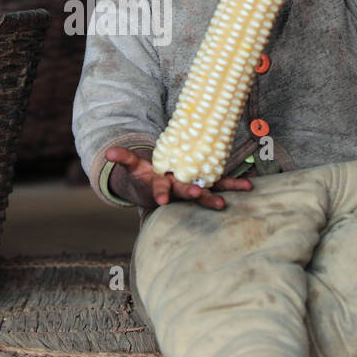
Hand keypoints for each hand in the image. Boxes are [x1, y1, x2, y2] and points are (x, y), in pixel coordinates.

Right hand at [105, 146, 252, 211]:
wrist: (158, 193)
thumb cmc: (146, 176)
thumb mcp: (133, 167)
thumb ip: (123, 158)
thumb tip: (108, 152)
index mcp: (160, 185)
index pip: (159, 189)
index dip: (160, 193)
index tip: (161, 200)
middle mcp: (177, 191)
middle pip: (184, 193)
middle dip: (191, 195)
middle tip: (198, 195)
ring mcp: (192, 190)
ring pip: (205, 193)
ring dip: (215, 197)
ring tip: (224, 203)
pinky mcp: (206, 185)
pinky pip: (221, 185)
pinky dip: (234, 185)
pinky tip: (249, 186)